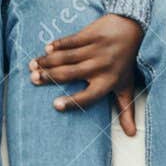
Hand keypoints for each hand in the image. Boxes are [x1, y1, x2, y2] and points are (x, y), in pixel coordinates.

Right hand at [29, 12, 142, 135]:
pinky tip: (45, 49)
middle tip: (33, 79)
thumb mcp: (127, 86)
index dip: (72, 102)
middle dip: (50, 77)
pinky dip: (58, 45)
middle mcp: (100, 66)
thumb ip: (126, 110)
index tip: (55, 105)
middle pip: (71, 74)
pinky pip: (71, 41)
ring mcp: (95, 49)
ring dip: (48, 61)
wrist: (131, 30)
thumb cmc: (126, 63)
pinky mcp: (90, 34)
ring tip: (32, 66)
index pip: (89, 96)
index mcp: (107, 82)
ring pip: (67, 57)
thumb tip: (132, 135)